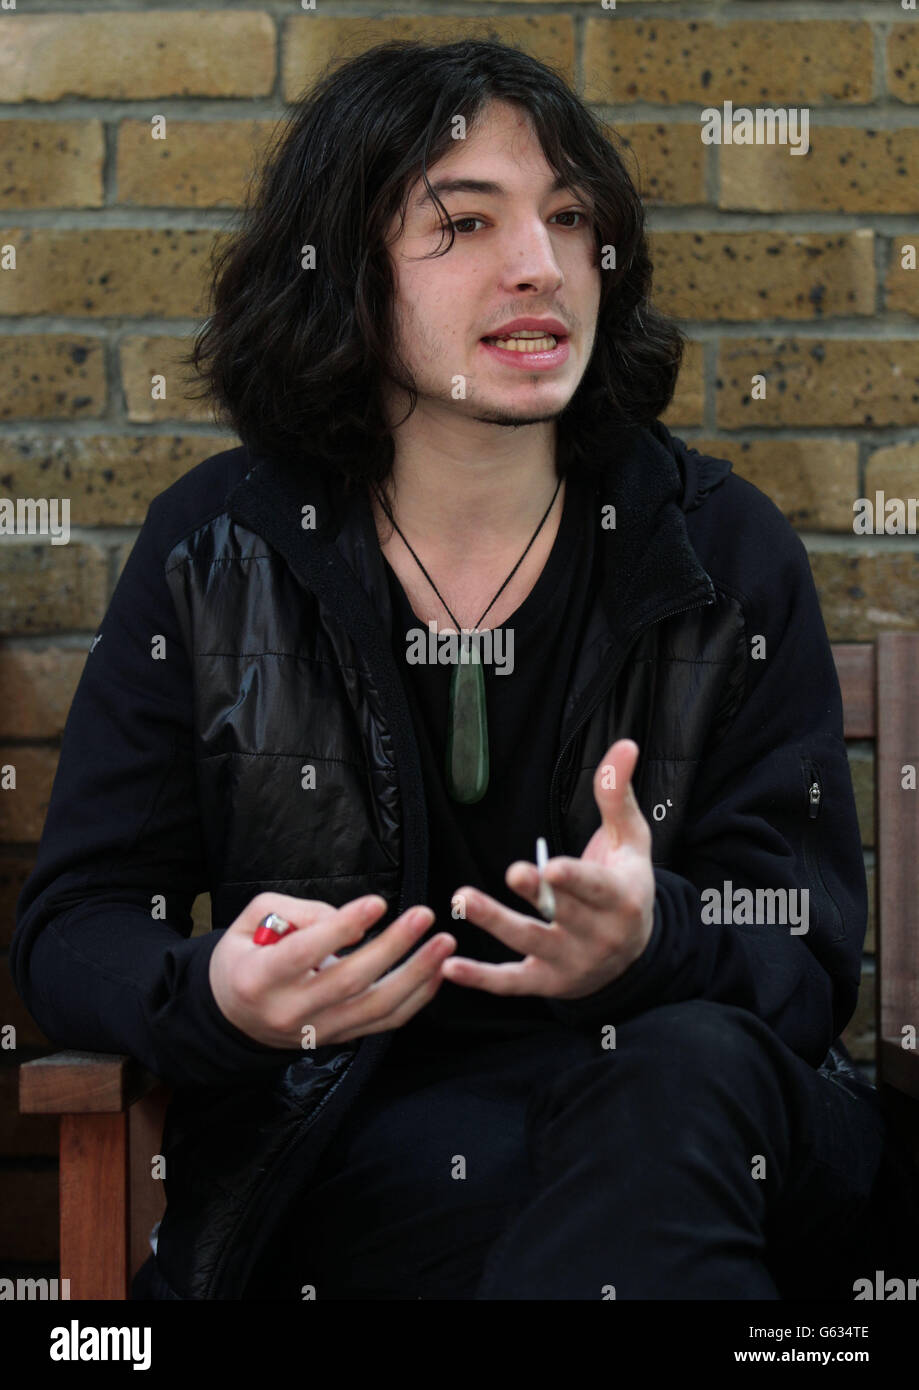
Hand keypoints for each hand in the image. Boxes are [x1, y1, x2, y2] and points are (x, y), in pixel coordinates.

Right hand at [209, 891, 455, 1048]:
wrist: (232, 1017)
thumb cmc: (244, 958)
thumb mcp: (251, 921)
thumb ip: (297, 912)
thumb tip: (348, 922)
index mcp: (259, 979)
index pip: (303, 953)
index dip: (341, 927)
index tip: (377, 903)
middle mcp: (289, 1012)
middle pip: (349, 981)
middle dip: (392, 946)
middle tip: (423, 914)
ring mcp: (317, 1031)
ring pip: (375, 1007)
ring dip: (416, 975)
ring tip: (444, 944)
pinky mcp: (340, 1039)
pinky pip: (385, 1022)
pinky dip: (416, 998)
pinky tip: (435, 971)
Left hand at [440, 739, 654, 1000]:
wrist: (635, 955)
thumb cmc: (628, 884)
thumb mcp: (631, 840)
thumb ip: (618, 795)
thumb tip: (625, 744)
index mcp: (621, 899)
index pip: (597, 888)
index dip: (575, 880)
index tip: (553, 868)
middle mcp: (598, 936)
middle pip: (563, 914)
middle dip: (536, 895)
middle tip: (512, 871)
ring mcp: (571, 963)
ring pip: (530, 943)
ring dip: (496, 923)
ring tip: (463, 898)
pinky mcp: (546, 983)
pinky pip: (511, 983)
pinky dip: (481, 979)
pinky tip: (449, 967)